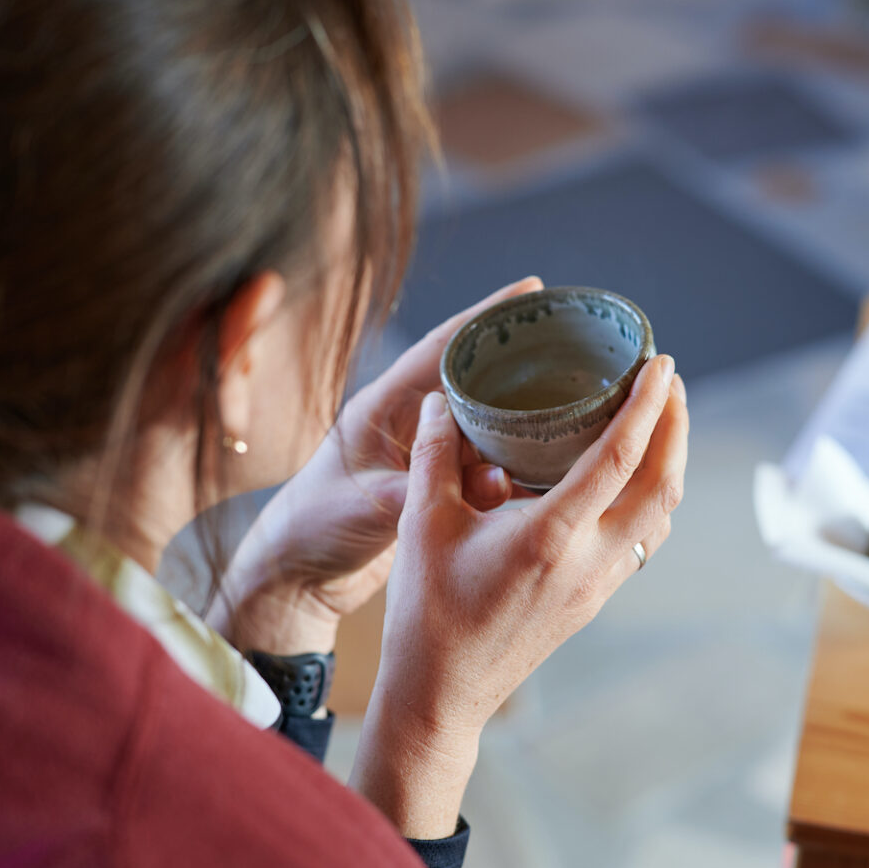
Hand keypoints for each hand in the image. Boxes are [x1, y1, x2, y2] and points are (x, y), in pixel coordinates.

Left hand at [213, 278, 545, 654]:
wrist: (297, 578)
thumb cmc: (314, 530)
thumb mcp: (368, 505)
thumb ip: (429, 489)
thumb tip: (499, 480)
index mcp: (383, 406)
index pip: (441, 347)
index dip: (486, 317)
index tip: (532, 289)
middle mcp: (405, 423)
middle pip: (471, 379)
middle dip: (517, 360)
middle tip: (571, 343)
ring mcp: (419, 453)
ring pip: (481, 422)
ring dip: (518, 415)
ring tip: (570, 404)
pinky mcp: (430, 486)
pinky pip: (478, 464)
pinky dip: (509, 462)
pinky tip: (545, 464)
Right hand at [351, 353, 688, 835]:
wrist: (442, 693)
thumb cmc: (427, 613)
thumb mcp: (421, 524)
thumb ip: (435, 455)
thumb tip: (444, 400)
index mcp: (550, 536)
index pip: (620, 456)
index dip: (648, 405)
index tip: (661, 364)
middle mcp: (588, 561)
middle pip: (662, 483)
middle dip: (675, 424)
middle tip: (669, 379)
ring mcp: (598, 584)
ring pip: (659, 514)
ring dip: (669, 460)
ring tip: (661, 417)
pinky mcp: (595, 598)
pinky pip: (642, 538)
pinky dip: (651, 495)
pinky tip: (632, 474)